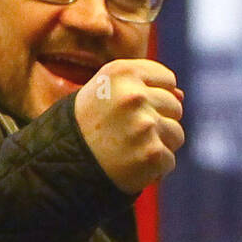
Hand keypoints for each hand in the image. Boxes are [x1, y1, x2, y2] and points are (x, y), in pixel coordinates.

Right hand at [74, 59, 183, 194]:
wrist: (60, 167)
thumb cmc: (84, 128)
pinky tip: (131, 167)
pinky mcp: (152, 154)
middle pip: (174, 106)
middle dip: (158, 122)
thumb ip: (141, 87)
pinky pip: (169, 160)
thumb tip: (181, 95)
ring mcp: (144, 125)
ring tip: (130, 151)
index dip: (154, 97)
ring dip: (159, 145)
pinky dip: (154, 169)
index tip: (135, 111)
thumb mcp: (104, 94)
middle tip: (129, 135)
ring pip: (176, 134)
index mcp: (121, 72)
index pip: (167, 80)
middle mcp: (134, 95)